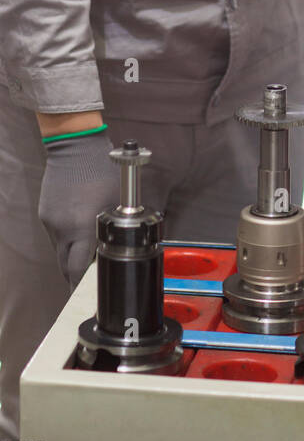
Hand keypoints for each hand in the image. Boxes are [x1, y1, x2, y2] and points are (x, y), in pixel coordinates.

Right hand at [38, 131, 118, 288]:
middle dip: (75, 277)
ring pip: (60, 252)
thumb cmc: (102, 170)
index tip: (88, 294)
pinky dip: (66, 238)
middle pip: (66, 267)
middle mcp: (63, 228)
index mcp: (83, 226)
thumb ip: (116, 228)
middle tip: (86, 283)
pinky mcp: (45, 214)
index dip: (83, 285)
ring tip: (86, 255)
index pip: (79, 269)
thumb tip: (120, 248)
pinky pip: (55, 235)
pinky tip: (77, 229)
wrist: (74, 146)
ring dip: (72, 257)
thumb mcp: (116, 201)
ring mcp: (51, 222)